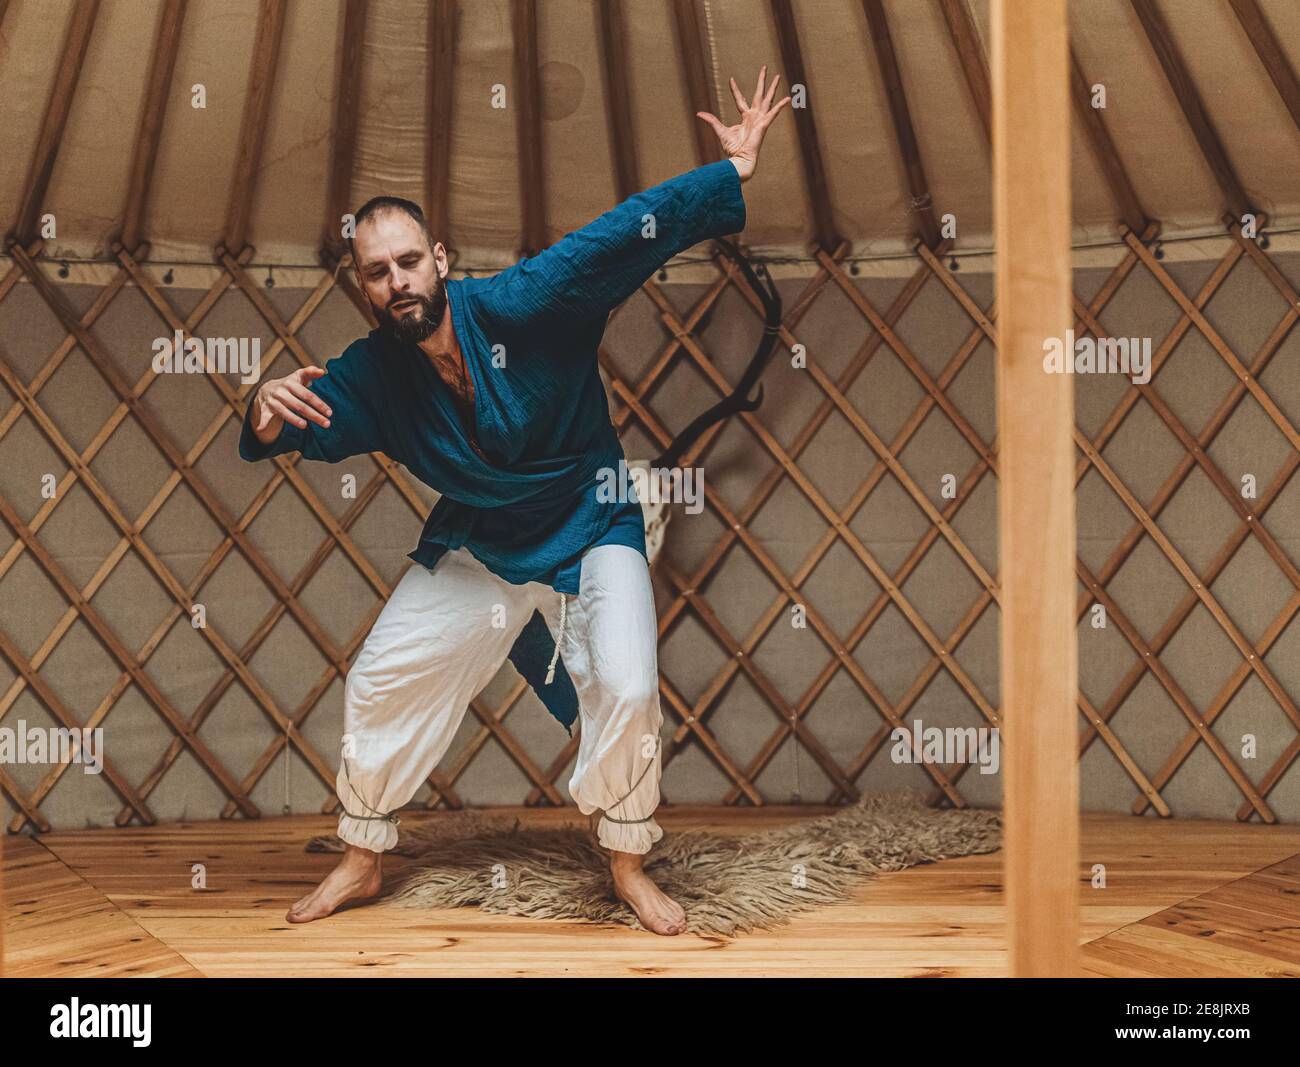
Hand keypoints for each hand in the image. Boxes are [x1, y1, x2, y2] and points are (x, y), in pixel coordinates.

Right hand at [252, 365, 331, 442]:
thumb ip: (310, 372)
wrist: (266, 389)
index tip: (330, 413)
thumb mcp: (298, 376)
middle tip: (327, 424)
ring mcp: (273, 400)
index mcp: (290, 383)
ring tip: (305, 426)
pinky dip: (262, 422)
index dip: (319, 404)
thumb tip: (322, 371)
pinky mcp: (265, 408)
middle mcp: (281, 392)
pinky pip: (264, 416)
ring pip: (284, 412)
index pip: (308, 395)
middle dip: (314, 415)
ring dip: (294, 419)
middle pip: (299, 406)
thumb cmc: (289, 384)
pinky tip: (261, 429)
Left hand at [696, 65, 790, 181]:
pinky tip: (788, 98)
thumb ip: (712, 121)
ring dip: (773, 88)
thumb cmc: (732, 149)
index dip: (735, 90)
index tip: (731, 79)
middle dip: (762, 81)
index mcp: (745, 117)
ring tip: (778, 76)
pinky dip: (781, 106)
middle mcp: (754, 116)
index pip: (740, 99)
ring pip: (768, 99)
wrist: (740, 159)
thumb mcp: (720, 131)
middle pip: (759, 94)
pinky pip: (774, 113)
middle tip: (765, 68)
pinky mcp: (764, 124)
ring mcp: (760, 119)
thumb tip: (699, 113)